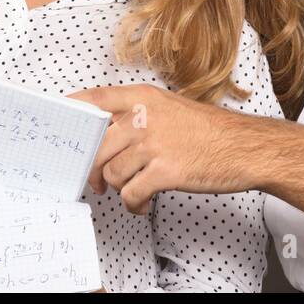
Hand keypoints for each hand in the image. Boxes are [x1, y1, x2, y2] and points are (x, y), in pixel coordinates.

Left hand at [68, 84, 259, 212]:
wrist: (245, 147)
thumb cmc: (211, 130)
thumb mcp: (172, 107)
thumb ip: (140, 114)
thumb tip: (108, 133)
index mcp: (145, 98)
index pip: (96, 98)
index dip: (72, 108)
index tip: (58, 118)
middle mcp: (144, 117)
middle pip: (97, 146)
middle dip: (93, 170)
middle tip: (98, 183)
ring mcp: (153, 144)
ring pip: (112, 173)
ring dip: (118, 190)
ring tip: (133, 193)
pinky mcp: (164, 171)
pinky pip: (131, 194)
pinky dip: (133, 205)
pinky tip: (143, 205)